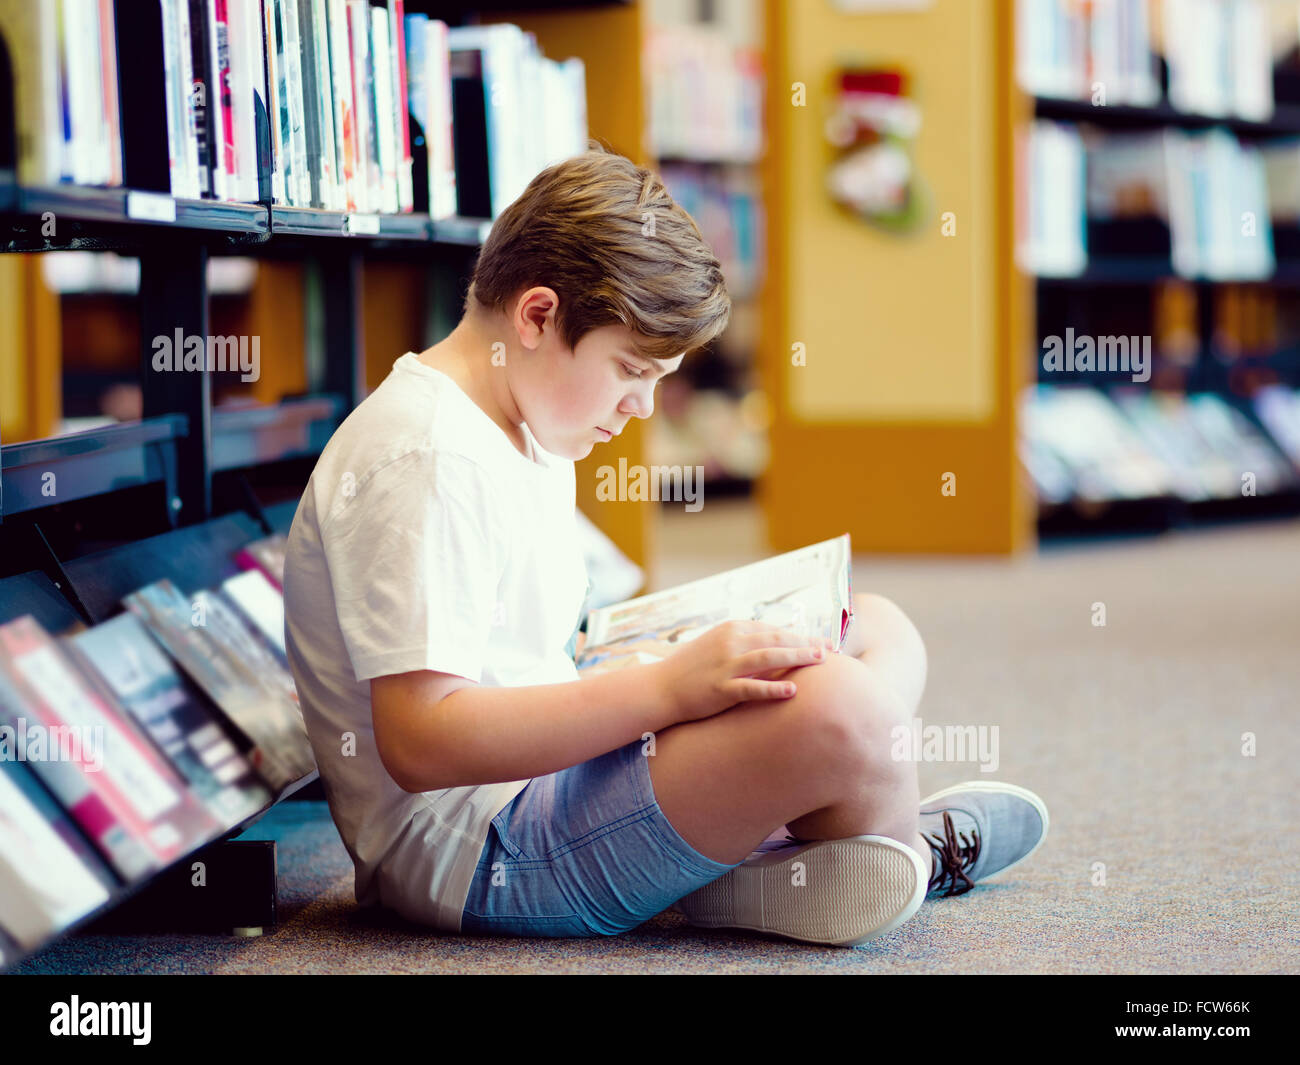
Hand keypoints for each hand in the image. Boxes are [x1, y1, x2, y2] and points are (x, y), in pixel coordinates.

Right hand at [649, 620, 830, 725]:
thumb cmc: (691, 669)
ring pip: (769, 657)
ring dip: (798, 656)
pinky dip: (773, 688)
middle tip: (831, 648)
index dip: (799, 634)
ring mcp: (725, 665)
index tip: (821, 640)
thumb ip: (743, 641)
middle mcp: (730, 642)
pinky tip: (793, 690)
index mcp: (731, 629)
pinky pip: (752, 687)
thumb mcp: (716, 645)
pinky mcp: (720, 688)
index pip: (773, 629)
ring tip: (821, 661)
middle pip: (776, 638)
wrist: (660, 688)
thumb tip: (773, 643)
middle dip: (806, 642)